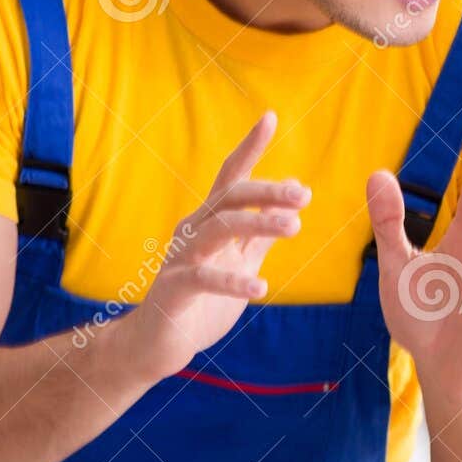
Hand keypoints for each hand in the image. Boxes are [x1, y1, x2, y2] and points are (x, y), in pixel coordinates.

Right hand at [108, 111, 307, 380]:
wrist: (157, 344)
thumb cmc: (200, 301)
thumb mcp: (239, 262)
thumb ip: (262, 233)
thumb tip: (293, 195)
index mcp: (211, 222)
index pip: (232, 177)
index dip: (250, 147)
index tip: (270, 117)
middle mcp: (193, 231)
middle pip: (230, 197)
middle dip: (268, 191)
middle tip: (304, 194)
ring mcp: (180, 258)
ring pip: (219, 229)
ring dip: (258, 224)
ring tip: (294, 227)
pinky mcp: (173, 289)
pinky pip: (203, 278)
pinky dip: (234, 280)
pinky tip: (262, 286)